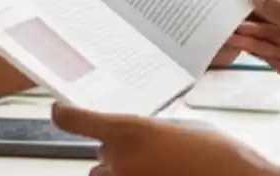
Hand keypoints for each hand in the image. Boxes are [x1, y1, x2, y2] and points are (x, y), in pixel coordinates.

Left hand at [51, 103, 279, 175]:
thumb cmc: (220, 158)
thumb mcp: (181, 131)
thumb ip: (147, 135)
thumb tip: (133, 142)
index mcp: (129, 131)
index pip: (75, 120)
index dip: (65, 115)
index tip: (60, 111)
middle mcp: (119, 161)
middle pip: (100, 159)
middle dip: (117, 158)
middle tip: (149, 158)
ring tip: (159, 170)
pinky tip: (163, 174)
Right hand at [226, 0, 279, 122]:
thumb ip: (278, 12)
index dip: (257, 0)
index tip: (234, 3)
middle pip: (275, 18)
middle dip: (255, 27)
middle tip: (229, 27)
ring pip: (278, 39)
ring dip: (260, 43)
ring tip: (233, 40)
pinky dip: (277, 61)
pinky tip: (263, 58)